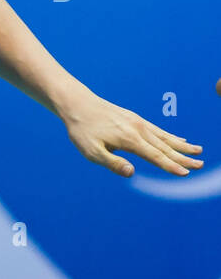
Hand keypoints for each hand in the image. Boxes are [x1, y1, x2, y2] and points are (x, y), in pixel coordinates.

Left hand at [63, 91, 201, 177]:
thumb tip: (132, 173)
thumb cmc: (82, 131)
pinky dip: (170, 136)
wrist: (78, 104)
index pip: (155, 156)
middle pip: (165, 147)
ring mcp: (138, 122)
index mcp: (129, 140)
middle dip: (183, 157)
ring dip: (182, 145)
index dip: (170, 166)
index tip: (185, 173)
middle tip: (200, 165)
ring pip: (164, 137)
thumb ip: (112, 163)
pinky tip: (179, 139)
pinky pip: (157, 130)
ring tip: (198, 151)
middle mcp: (138, 129)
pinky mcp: (135, 119)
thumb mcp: (92, 151)